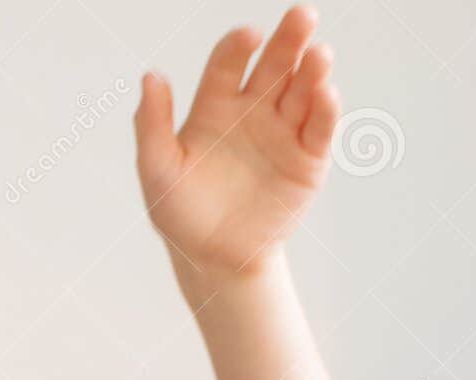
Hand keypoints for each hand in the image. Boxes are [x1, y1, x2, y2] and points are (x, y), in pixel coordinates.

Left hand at [134, 6, 338, 293]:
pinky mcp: (307, 159)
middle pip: (275, 65)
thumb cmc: (180, 214)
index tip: (247, 37)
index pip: (229, 64)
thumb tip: (150, 76)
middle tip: (302, 15)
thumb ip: (151, 125)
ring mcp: (283, 132)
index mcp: (215, 106)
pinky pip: (318, 129)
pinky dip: (325, 110)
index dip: (238, 47)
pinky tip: (325, 95)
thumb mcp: (157, 171)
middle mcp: (253, 111)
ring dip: (313, 71)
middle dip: (289, 40)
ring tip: (319, 55)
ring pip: (302, 91)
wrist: (213, 259)